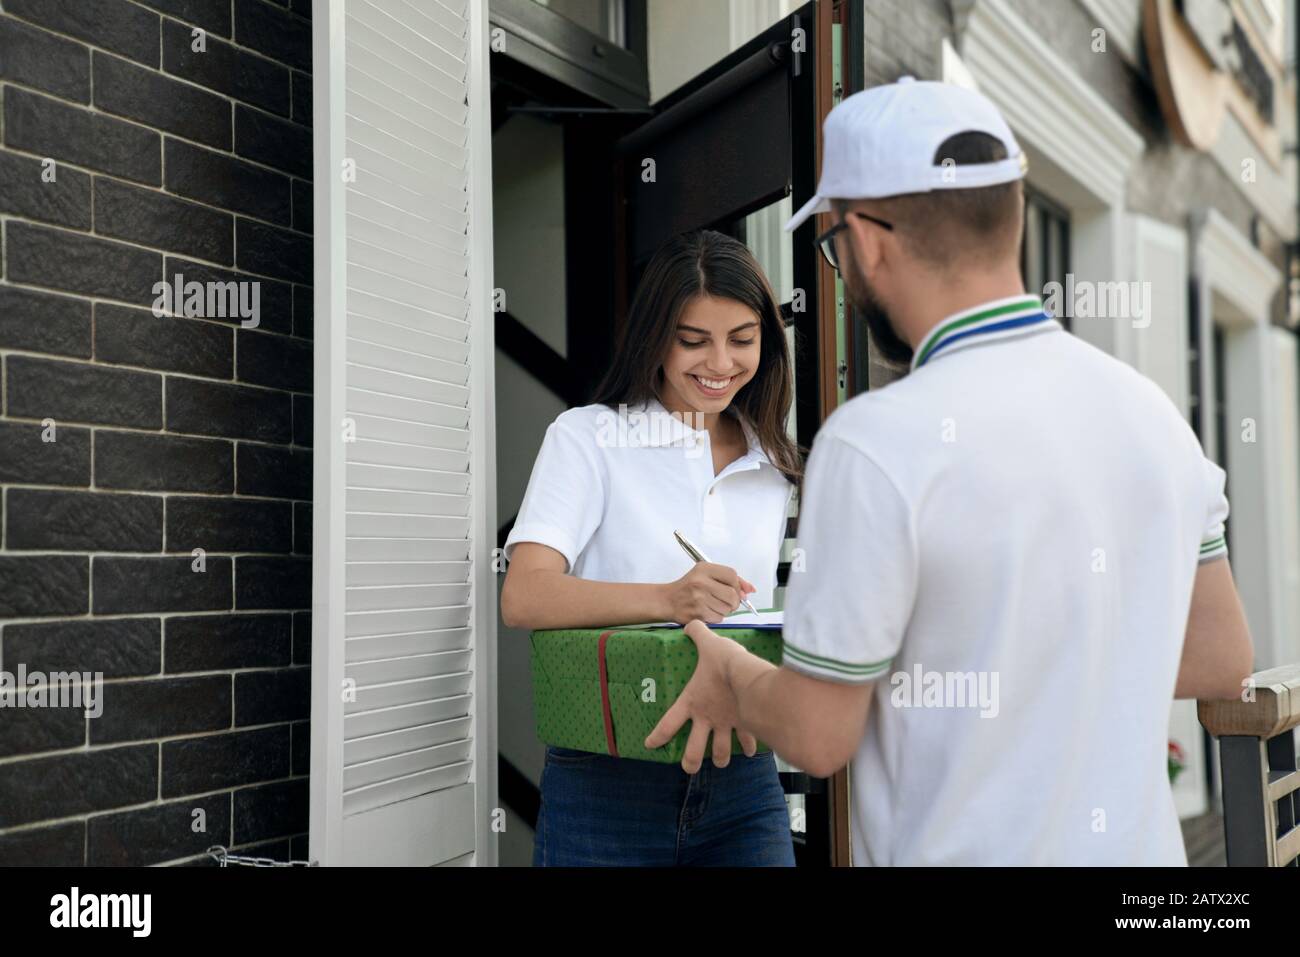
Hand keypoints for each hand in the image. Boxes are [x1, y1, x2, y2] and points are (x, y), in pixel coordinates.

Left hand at [644, 619, 758, 772]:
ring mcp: (726, 724)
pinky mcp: (746, 724)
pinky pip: (748, 740)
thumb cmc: (723, 661)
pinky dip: (749, 746)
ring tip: (719, 762)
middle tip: (688, 768)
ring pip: (720, 752)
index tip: (650, 745)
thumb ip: (697, 633)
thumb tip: (690, 625)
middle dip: (690, 762)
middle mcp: (707, 718)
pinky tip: (751, 751)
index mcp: (691, 702)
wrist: (747, 674)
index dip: (657, 736)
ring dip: (719, 758)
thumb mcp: (708, 643)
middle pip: (694, 750)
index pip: (668, 724)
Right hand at [661, 563, 754, 623]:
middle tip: (727, 602)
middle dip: (734, 601)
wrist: (668, 600)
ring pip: (727, 608)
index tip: (735, 590)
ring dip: (725, 610)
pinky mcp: (697, 614)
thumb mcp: (706, 575)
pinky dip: (717, 617)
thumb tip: (751, 589)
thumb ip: (730, 580)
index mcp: (704, 568)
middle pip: (733, 594)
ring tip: (714, 605)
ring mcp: (698, 599)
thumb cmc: (689, 587)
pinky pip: (719, 618)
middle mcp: (701, 582)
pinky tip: (708, 612)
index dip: (738, 585)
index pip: (732, 575)